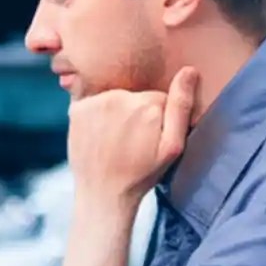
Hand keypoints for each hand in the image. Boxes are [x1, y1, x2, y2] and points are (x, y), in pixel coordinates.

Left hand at [68, 67, 199, 212]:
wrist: (102, 194)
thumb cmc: (141, 174)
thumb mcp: (172, 147)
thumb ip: (181, 107)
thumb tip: (188, 71)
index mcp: (147, 104)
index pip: (158, 98)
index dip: (158, 118)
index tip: (150, 138)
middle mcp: (120, 97)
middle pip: (135, 96)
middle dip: (136, 114)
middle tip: (131, 142)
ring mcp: (95, 102)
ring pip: (114, 98)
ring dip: (116, 113)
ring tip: (114, 140)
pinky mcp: (77, 109)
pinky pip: (93, 102)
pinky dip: (96, 114)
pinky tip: (99, 135)